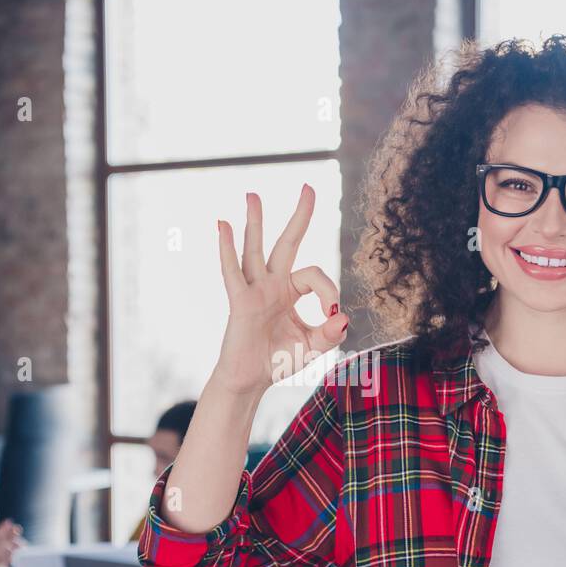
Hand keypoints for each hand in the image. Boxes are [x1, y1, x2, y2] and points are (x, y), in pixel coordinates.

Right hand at [210, 184, 349, 395]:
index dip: (329, 291)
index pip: (314, 275)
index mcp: (289, 290)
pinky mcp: (240, 302)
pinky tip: (222, 225)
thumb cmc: (279, 360)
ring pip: (255, 249)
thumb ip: (330, 333)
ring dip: (255, 222)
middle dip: (299, 215)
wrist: (251, 380)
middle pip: (287, 242)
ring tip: (253, 195)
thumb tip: (343, 317)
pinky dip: (227, 248)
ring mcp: (254, 290)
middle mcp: (272, 284)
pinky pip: (233, 272)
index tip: (332, 315)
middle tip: (308, 186)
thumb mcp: (313, 346)